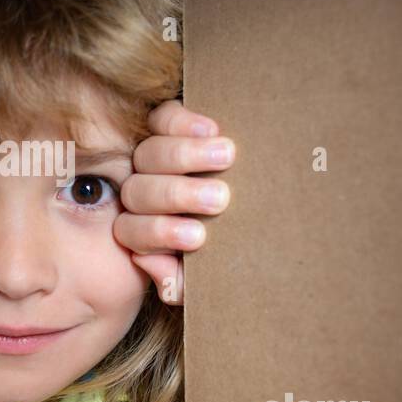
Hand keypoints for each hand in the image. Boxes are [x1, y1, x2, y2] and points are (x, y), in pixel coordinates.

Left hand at [113, 100, 234, 304]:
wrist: (268, 209)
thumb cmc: (235, 250)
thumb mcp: (209, 274)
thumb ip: (178, 282)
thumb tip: (148, 263)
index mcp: (145, 231)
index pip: (132, 231)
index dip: (159, 233)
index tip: (198, 237)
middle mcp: (143, 194)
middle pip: (139, 192)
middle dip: (177, 196)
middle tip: (219, 199)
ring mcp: (153, 158)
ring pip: (148, 155)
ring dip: (184, 156)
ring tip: (227, 157)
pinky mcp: (169, 124)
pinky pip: (161, 119)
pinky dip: (181, 123)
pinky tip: (212, 130)